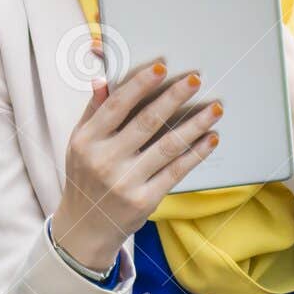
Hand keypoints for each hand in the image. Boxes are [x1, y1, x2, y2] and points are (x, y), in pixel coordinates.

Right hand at [50, 57, 224, 272]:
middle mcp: (104, 161)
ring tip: (215, 108)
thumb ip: (93, 111)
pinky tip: (211, 139)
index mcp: (87, 141)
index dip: (139, 85)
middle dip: (174, 98)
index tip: (161, 67)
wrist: (87, 227)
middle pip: (146, 122)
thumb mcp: (79, 143)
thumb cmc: (86, 177)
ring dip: (195, 125)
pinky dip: (196, 154)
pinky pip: (176, 172)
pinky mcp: (144, 200)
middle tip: (196, 80)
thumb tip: (103, 80)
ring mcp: (125, 182)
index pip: (116, 106)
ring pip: (167, 146)